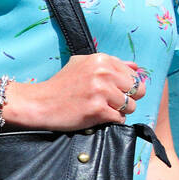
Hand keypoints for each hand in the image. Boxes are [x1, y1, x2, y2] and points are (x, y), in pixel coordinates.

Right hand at [16, 54, 147, 130]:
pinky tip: (97, 116)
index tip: (114, 90)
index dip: (126, 86)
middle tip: (110, 101)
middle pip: (137, 90)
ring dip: (119, 111)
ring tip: (102, 108)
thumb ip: (112, 64)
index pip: (133, 75)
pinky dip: (111, 120)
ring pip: (130, 106)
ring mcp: (101, 92)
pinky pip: (120, 118)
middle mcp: (103, 73)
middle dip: (127, 98)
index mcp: (102, 59)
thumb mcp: (83, 64)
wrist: (40, 103)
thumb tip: (137, 68)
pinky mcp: (98, 110)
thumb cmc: (61, 85)